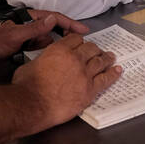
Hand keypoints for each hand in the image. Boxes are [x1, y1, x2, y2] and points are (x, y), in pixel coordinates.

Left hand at [0, 10, 88, 63]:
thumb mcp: (15, 36)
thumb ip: (33, 29)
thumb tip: (53, 20)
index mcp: (30, 18)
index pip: (55, 18)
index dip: (70, 23)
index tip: (84, 30)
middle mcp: (32, 25)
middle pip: (55, 27)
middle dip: (66, 35)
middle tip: (79, 45)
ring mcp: (29, 35)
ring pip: (49, 38)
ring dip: (57, 44)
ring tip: (68, 53)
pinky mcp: (27, 45)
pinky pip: (42, 46)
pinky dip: (49, 50)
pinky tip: (54, 58)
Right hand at [0, 34, 121, 143]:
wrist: (32, 104)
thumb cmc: (27, 86)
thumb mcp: (31, 63)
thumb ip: (43, 59)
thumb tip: (43, 62)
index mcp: (60, 50)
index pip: (76, 39)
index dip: (79, 41)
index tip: (81, 44)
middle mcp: (75, 59)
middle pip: (90, 48)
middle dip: (94, 49)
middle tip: (96, 51)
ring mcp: (84, 74)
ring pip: (100, 61)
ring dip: (106, 58)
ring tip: (110, 57)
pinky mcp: (90, 90)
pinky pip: (106, 79)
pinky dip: (113, 74)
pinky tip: (117, 71)